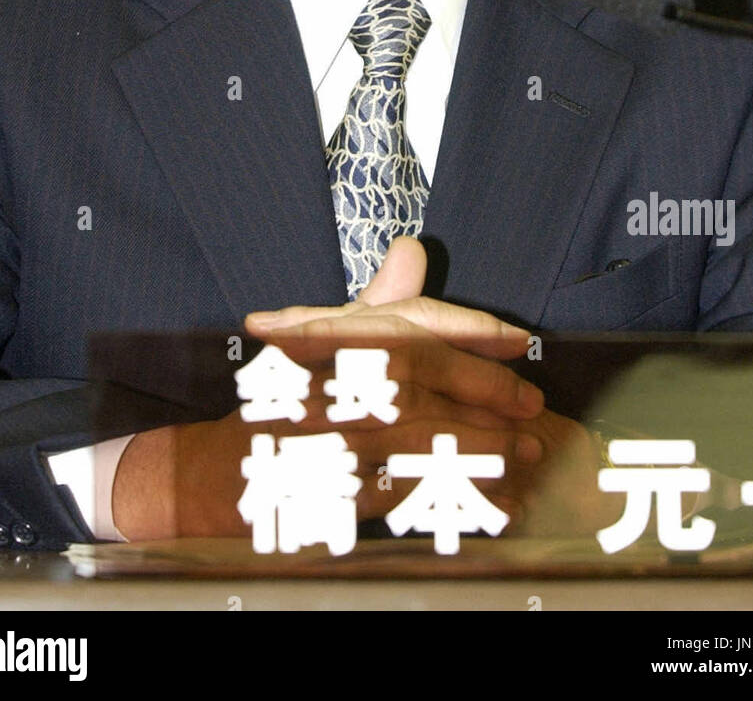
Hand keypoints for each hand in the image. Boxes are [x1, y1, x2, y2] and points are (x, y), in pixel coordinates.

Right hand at [248, 241, 624, 539]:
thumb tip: (413, 250)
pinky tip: (497, 503)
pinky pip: (411, 493)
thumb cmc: (283, 397)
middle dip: (486, 393)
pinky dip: (459, 497)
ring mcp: (333, 438)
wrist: (219, 469)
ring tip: (526, 454)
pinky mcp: (336, 493)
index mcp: (337, 341)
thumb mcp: (323, 338)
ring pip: (422, 438)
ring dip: (482, 447)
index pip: (415, 326)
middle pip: (423, 380)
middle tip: (534, 408)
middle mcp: (333, 382)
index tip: (519, 343)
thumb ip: (379, 302)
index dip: (472, 332)